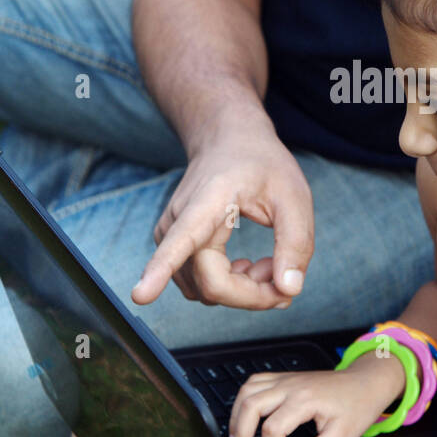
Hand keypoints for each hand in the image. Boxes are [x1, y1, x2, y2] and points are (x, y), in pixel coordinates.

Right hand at [131, 130, 313, 308]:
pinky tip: (247, 266)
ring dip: (244, 290)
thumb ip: (296, 244)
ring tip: (267, 261)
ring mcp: (170, 237)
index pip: (181, 242)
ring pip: (207, 291)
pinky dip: (230, 286)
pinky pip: (201, 286)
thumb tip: (288, 291)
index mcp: (206, 202)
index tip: (140, 296)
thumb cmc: (262, 165)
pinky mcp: (172, 249)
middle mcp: (178, 222)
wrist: (229, 141)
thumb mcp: (294, 197)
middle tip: (284, 272)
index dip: (160, 271)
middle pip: (211, 285)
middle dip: (254, 293)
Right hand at [229, 351, 406, 436]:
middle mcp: (291, 386)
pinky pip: (254, 384)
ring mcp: (286, 379)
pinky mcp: (284, 379)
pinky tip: (243, 419)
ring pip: (247, 392)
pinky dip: (243, 401)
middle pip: (251, 406)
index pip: (273, 429)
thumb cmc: (356, 407)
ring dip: (236, 418)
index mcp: (305, 400)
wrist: (365, 382)